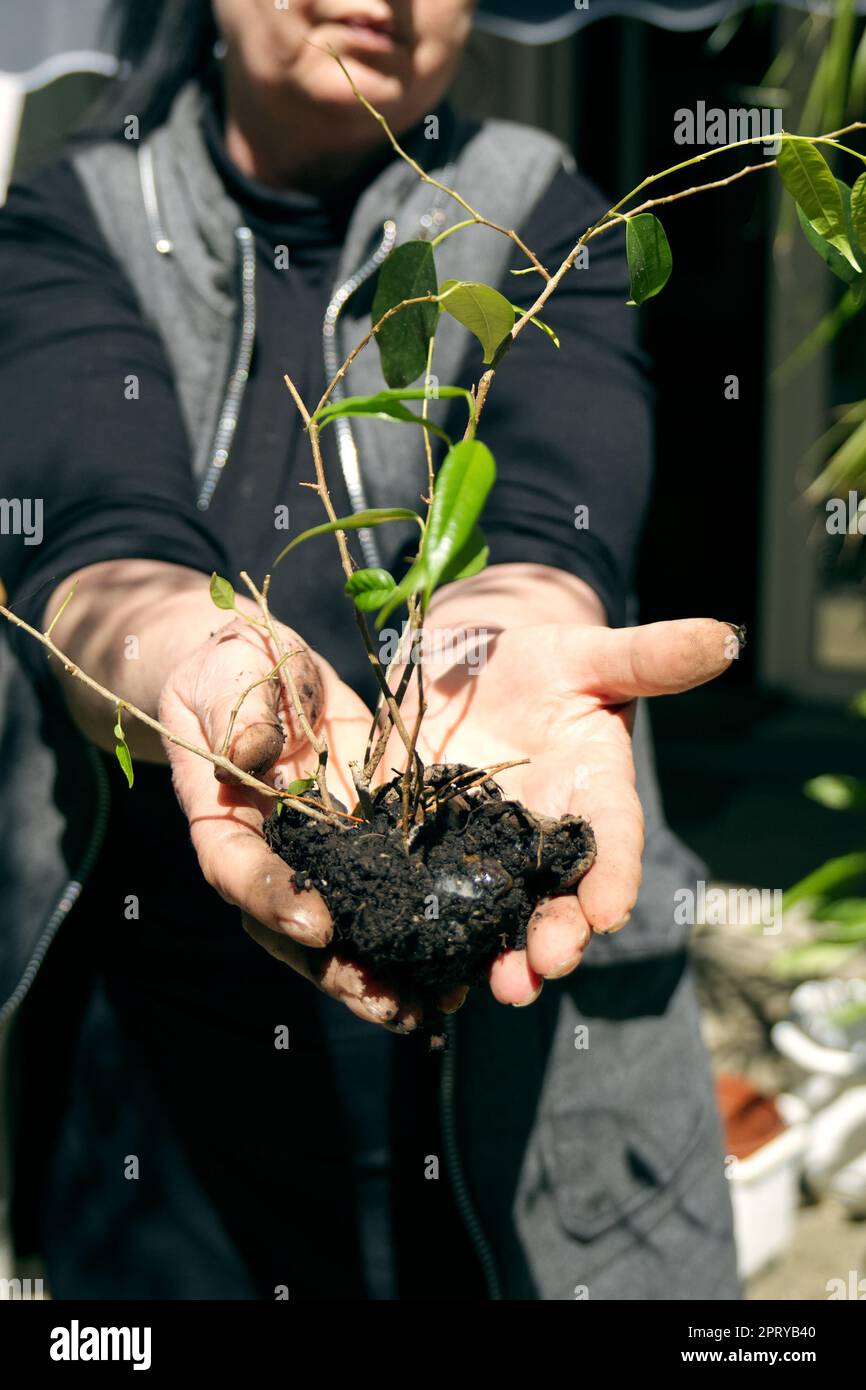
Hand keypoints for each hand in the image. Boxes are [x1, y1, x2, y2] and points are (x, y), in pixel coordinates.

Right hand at [159, 615, 425, 1029]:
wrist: (264, 666)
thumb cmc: (229, 668)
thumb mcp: (226, 675)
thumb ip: (239, 715)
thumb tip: (256, 753)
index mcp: (221, 819)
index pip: (236, 869)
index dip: (271, 899)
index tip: (316, 926)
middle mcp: (269, 853)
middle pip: (292, 928)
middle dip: (338, 970)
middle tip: (389, 1004)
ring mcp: (320, 854)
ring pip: (347, 927)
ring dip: (384, 972)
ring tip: (431, 1008)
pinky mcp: (366, 838)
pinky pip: (389, 891)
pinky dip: (419, 926)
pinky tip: (463, 957)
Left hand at [399, 617, 736, 1005]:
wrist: (469, 670)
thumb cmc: (541, 662)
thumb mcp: (589, 653)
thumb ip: (648, 656)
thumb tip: (724, 637)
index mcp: (593, 792)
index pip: (613, 838)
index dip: (614, 875)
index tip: (609, 910)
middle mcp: (546, 834)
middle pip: (560, 895)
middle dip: (558, 933)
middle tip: (548, 965)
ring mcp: (488, 849)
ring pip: (503, 913)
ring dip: (503, 954)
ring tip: (501, 987)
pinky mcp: (430, 850)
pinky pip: (434, 897)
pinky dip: (433, 932)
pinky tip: (424, 964)